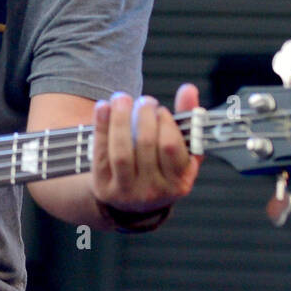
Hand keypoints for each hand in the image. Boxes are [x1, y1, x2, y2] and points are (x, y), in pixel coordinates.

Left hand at [91, 84, 202, 219]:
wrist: (135, 201)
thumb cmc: (163, 168)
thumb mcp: (183, 151)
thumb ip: (189, 120)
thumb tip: (189, 89)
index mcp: (178, 182)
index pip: (170, 146)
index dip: (165, 123)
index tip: (161, 111)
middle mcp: (153, 191)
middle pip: (146, 145)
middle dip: (144, 115)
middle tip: (144, 101)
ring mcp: (127, 192)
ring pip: (121, 151)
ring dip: (120, 119)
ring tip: (122, 98)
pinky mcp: (104, 187)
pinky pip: (100, 153)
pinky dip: (101, 127)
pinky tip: (103, 107)